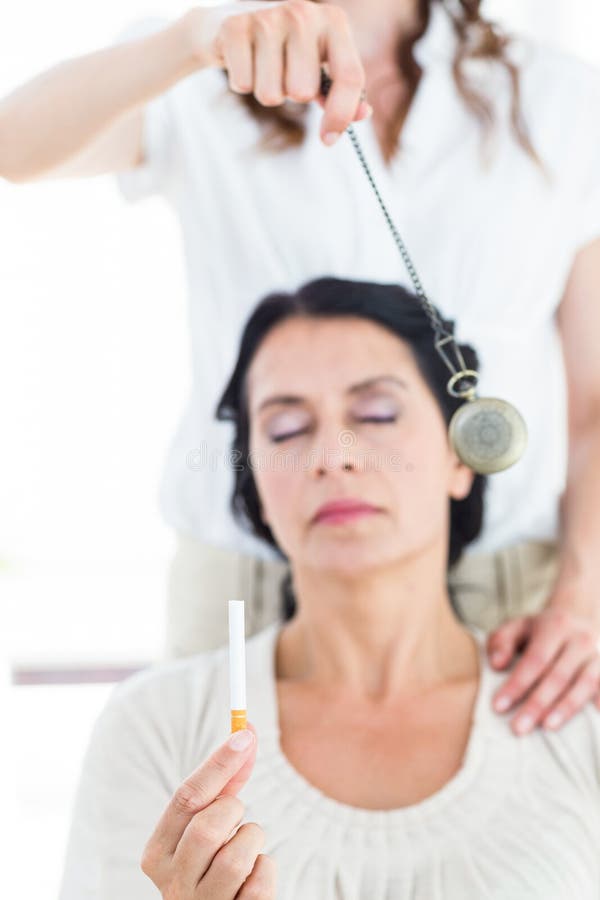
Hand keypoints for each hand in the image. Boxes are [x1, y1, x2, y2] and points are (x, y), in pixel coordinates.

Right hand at [141, 722, 275, 897]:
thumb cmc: (213, 863)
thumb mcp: (209, 825)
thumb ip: (225, 782)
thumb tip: (245, 731)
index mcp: (157, 853)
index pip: (186, 797)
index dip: (218, 763)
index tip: (245, 734)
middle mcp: (172, 884)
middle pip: (209, 826)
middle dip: (233, 811)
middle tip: (235, 819)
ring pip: (236, 856)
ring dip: (251, 843)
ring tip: (244, 851)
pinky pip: (260, 883)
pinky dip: (265, 871)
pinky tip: (252, 878)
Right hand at [183, 0, 371, 143]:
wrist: (240, 25)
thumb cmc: (289, 52)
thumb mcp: (321, 67)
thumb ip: (342, 92)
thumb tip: (363, 114)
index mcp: (334, 22)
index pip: (350, 76)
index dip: (341, 114)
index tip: (329, 140)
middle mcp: (304, 15)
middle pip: (303, 92)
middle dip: (290, 94)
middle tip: (284, 74)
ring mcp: (268, 18)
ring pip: (270, 94)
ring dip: (266, 91)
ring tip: (264, 67)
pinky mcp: (235, 27)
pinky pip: (243, 85)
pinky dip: (242, 83)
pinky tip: (245, 62)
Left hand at [486, 608, 599, 734]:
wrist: (583, 616)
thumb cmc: (542, 629)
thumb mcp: (518, 626)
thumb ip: (501, 642)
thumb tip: (496, 665)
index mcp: (554, 627)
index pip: (535, 660)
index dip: (517, 684)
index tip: (498, 706)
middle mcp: (580, 640)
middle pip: (558, 676)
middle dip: (537, 704)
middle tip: (517, 728)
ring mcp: (598, 655)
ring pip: (584, 684)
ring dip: (566, 708)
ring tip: (547, 728)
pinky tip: (592, 720)